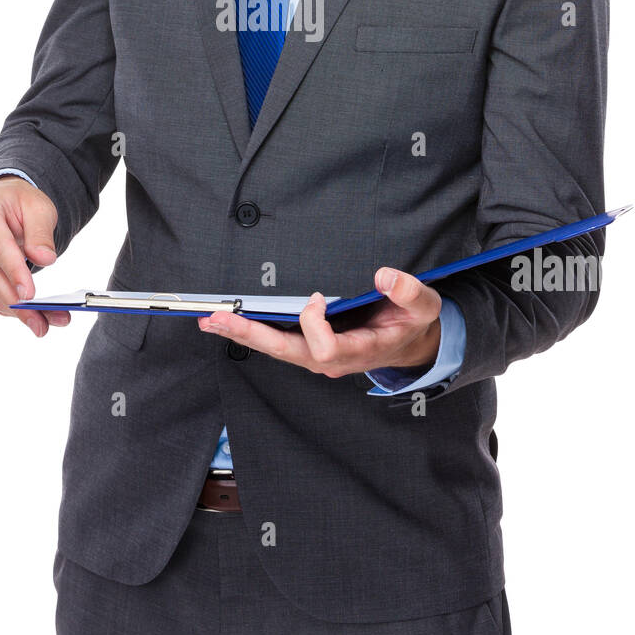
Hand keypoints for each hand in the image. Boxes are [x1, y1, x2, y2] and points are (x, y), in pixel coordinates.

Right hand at [0, 176, 67, 336]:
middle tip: (41, 321)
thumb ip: (41, 232)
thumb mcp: (38, 207)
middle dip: (16, 302)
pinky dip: (4, 308)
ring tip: (42, 322)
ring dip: (14, 311)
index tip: (30, 295)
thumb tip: (45, 258)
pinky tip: (25, 315)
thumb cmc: (17, 204)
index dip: (14, 272)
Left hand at [197, 267, 442, 376]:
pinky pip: (278, 343)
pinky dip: (252, 330)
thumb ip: (409, 291)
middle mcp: (332, 359)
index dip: (314, 322)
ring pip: (276, 349)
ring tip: (210, 319)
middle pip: (285, 351)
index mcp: (360, 350)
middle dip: (251, 333)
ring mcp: (319, 356)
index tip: (318, 298)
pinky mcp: (310, 348)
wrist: (410, 343)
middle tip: (217, 318)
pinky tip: (230, 320)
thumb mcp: (424, 305)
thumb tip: (385, 275)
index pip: (325, 346)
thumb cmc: (413, 323)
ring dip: (243, 332)